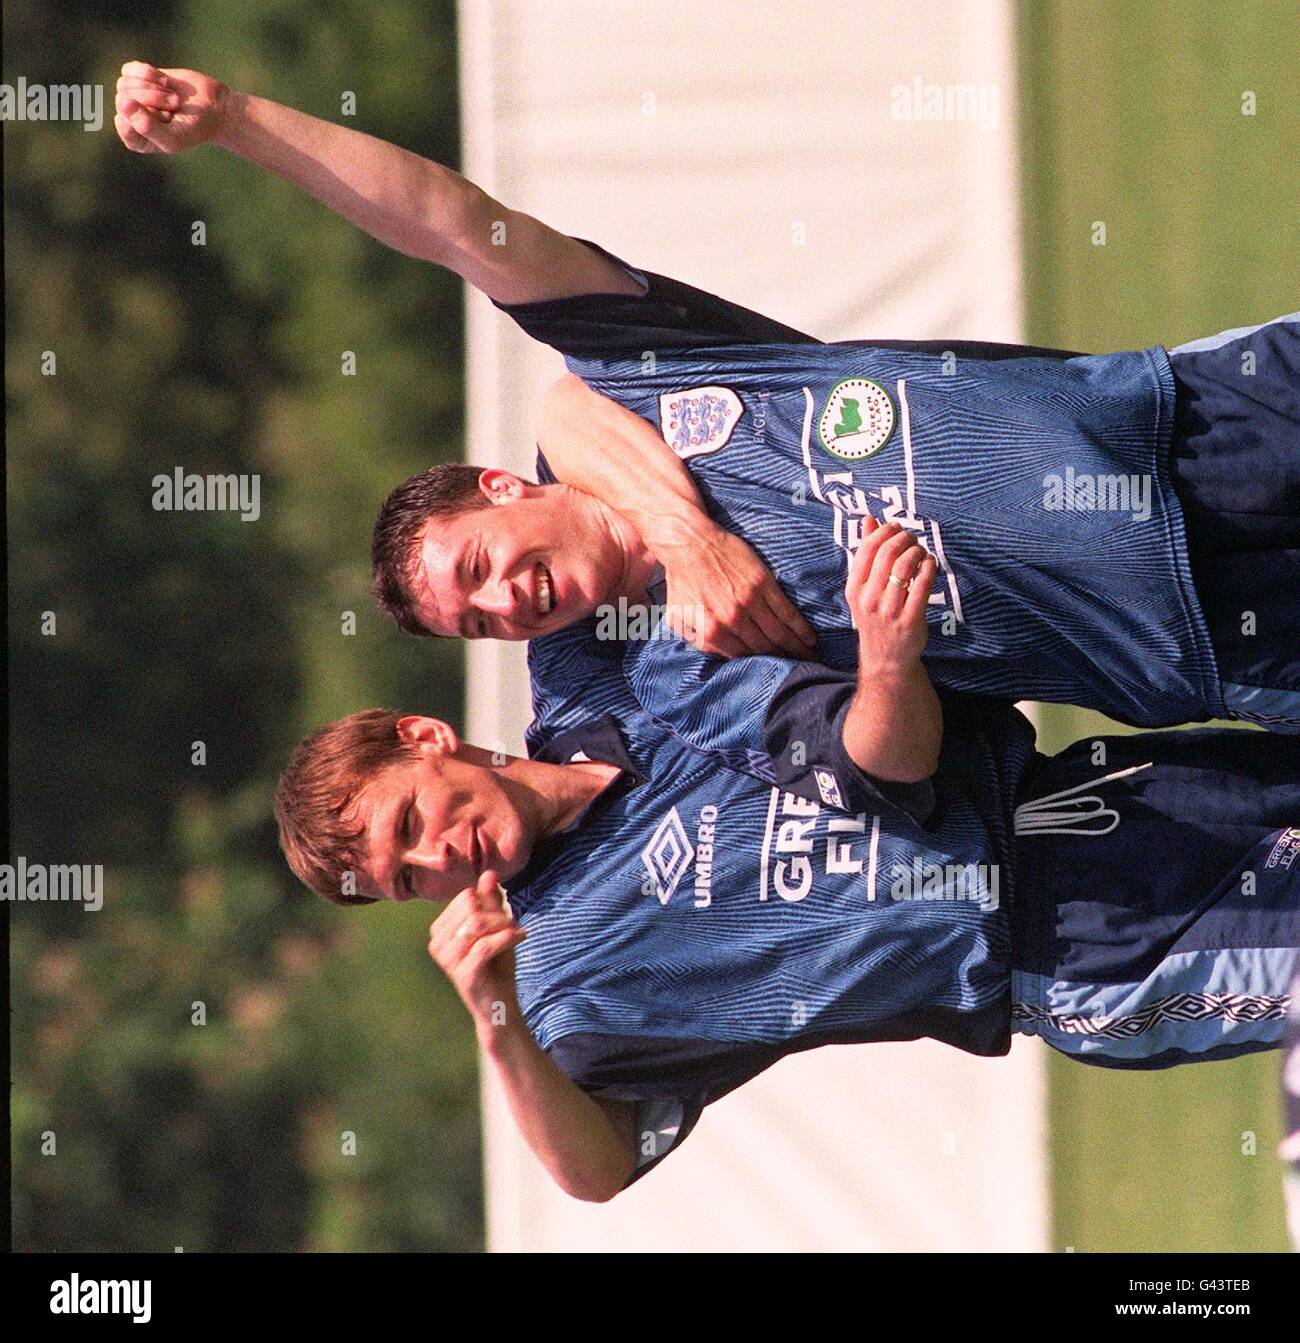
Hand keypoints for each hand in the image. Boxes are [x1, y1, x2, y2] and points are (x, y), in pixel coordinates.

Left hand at [114, 62, 229, 154]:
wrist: (213, 106)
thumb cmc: (194, 128)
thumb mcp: (173, 137)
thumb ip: (147, 127)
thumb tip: (123, 103)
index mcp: (135, 139)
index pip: (124, 123)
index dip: (147, 117)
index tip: (168, 119)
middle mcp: (129, 118)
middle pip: (123, 100)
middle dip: (154, 100)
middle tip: (175, 106)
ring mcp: (131, 96)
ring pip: (125, 84)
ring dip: (155, 88)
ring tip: (173, 97)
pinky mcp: (137, 77)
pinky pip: (129, 70)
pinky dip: (148, 73)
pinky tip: (164, 81)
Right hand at [426, 870, 525, 1034]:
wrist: (499, 1005)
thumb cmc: (496, 965)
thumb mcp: (494, 928)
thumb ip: (489, 902)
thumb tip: (489, 873)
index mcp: (440, 930)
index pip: (466, 897)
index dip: (489, 902)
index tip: (504, 917)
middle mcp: (437, 944)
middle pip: (471, 908)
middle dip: (497, 913)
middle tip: (512, 926)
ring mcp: (448, 960)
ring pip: (477, 924)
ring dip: (504, 925)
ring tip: (516, 933)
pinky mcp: (463, 974)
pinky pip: (486, 944)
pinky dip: (509, 936)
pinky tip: (522, 937)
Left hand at [660, 519, 817, 658]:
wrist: (688, 542)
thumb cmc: (681, 580)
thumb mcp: (679, 618)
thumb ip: (698, 641)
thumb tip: (720, 656)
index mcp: (711, 632)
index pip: (743, 658)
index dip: (761, 668)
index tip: (775, 672)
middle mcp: (732, 620)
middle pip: (765, 649)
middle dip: (784, 662)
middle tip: (801, 671)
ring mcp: (750, 601)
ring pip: (779, 633)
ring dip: (797, 649)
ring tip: (811, 658)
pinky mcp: (763, 583)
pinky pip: (786, 611)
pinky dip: (800, 627)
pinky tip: (810, 638)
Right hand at [845, 518, 936, 673]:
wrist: (886, 658)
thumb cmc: (876, 617)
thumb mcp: (864, 588)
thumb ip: (866, 553)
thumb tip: (869, 519)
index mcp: (854, 588)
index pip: (868, 549)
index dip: (885, 532)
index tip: (896, 528)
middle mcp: (869, 599)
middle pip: (887, 554)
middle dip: (904, 539)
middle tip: (912, 539)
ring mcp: (890, 610)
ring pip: (905, 566)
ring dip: (917, 551)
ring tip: (921, 552)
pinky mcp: (911, 618)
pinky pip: (923, 584)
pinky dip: (929, 567)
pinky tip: (930, 564)